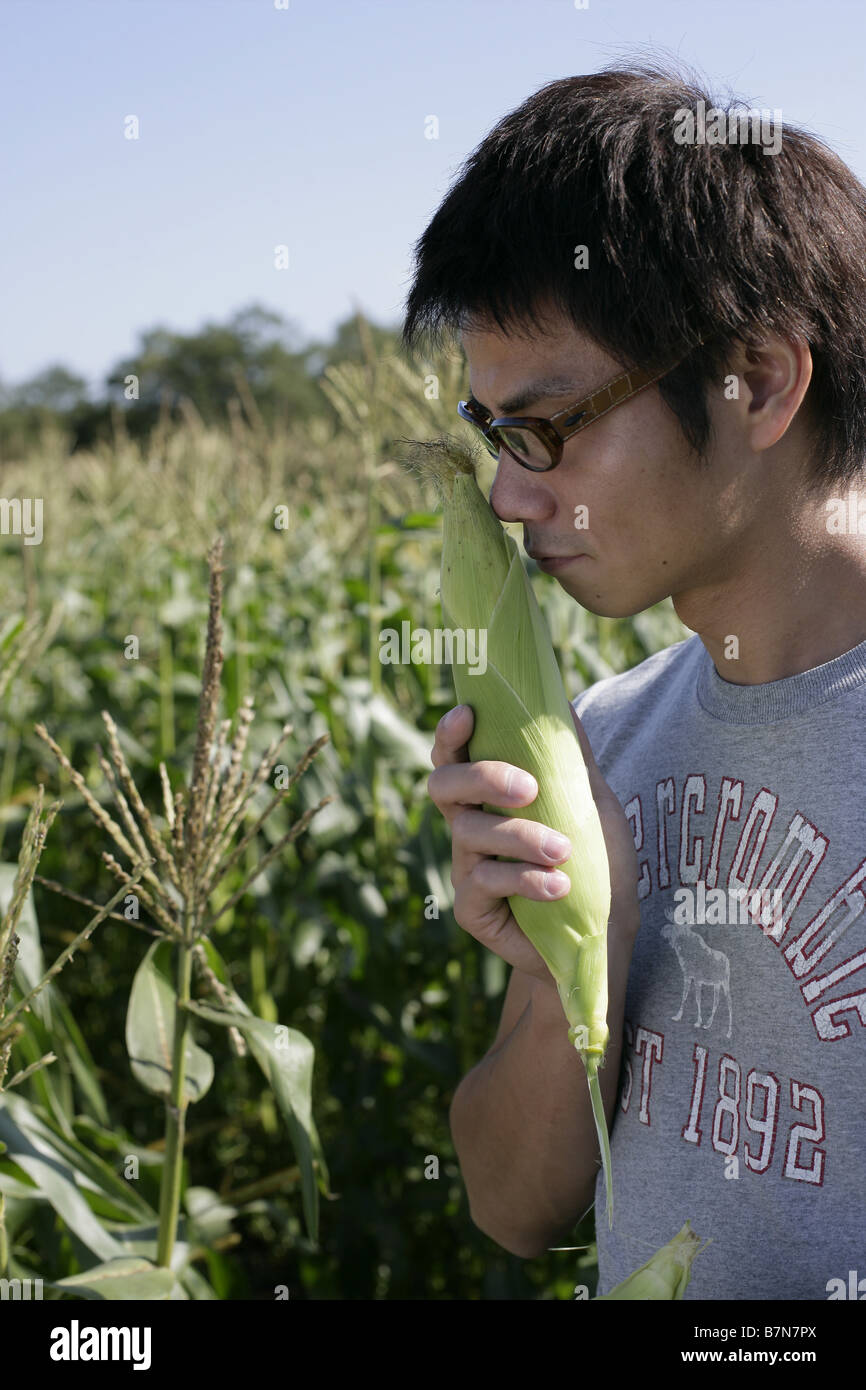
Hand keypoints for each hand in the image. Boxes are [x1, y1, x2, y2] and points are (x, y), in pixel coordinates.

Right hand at [428, 703, 639, 983]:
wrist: (604, 933)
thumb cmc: (595, 862)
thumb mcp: (591, 803)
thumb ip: (573, 758)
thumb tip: (563, 702)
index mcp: (488, 794)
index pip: (456, 755)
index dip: (452, 733)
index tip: (469, 713)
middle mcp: (468, 825)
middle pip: (444, 786)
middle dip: (481, 777)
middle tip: (528, 788)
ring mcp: (465, 867)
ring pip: (470, 835)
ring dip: (520, 837)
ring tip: (564, 851)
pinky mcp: (471, 908)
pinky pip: (485, 882)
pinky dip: (525, 879)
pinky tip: (559, 887)